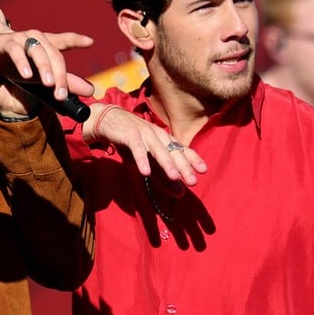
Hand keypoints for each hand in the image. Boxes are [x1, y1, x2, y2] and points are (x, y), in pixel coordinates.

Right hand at [0, 8, 94, 117]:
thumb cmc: (15, 65)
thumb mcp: (40, 77)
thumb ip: (65, 82)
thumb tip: (91, 91)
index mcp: (45, 45)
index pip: (63, 41)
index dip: (75, 40)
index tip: (90, 42)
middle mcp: (35, 39)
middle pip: (53, 54)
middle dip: (59, 74)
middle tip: (61, 94)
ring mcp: (20, 38)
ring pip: (37, 50)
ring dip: (44, 67)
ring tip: (49, 83)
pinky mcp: (5, 42)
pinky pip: (15, 50)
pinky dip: (22, 62)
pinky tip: (27, 75)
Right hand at [83, 103, 206, 185]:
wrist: (110, 121)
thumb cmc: (132, 142)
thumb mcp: (149, 162)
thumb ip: (163, 178)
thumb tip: (181, 194)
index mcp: (165, 140)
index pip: (182, 149)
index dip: (193, 159)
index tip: (203, 171)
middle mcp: (158, 136)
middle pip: (173, 152)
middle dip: (184, 167)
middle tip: (193, 181)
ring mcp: (144, 134)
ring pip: (158, 149)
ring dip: (167, 163)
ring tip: (175, 177)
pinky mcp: (130, 135)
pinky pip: (137, 148)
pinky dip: (142, 159)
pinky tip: (145, 172)